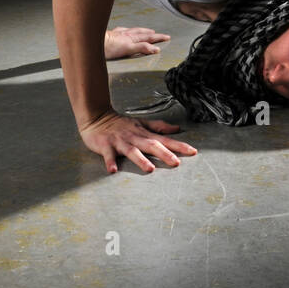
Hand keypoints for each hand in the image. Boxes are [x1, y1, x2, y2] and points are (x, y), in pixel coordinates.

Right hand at [79, 108, 197, 174]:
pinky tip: (113, 170)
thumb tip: (177, 130)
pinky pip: (108, 155)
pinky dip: (110, 162)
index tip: (193, 152)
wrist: (96, 117)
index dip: (178, 145)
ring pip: (132, 151)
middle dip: (164, 154)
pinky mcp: (105, 145)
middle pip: (151, 145)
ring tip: (149, 169)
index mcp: (143, 133)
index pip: (164, 139)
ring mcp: (120, 141)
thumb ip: (159, 126)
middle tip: (176, 163)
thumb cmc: (120, 124)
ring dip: (140, 160)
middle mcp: (134, 137)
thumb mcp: (142, 123)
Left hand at [104, 26, 170, 59]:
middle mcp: (127, 34)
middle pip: (143, 33)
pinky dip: (129, 31)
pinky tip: (126, 31)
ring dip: (142, 31)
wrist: (92, 41)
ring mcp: (119, 33)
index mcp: (132, 37)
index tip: (167, 37)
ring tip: (147, 31)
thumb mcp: (128, 49)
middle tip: (160, 34)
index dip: (158, 38)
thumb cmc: (108, 47)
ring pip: (134, 30)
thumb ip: (142, 48)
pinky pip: (124, 31)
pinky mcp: (112, 34)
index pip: (148, 37)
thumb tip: (155, 48)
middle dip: (152, 34)